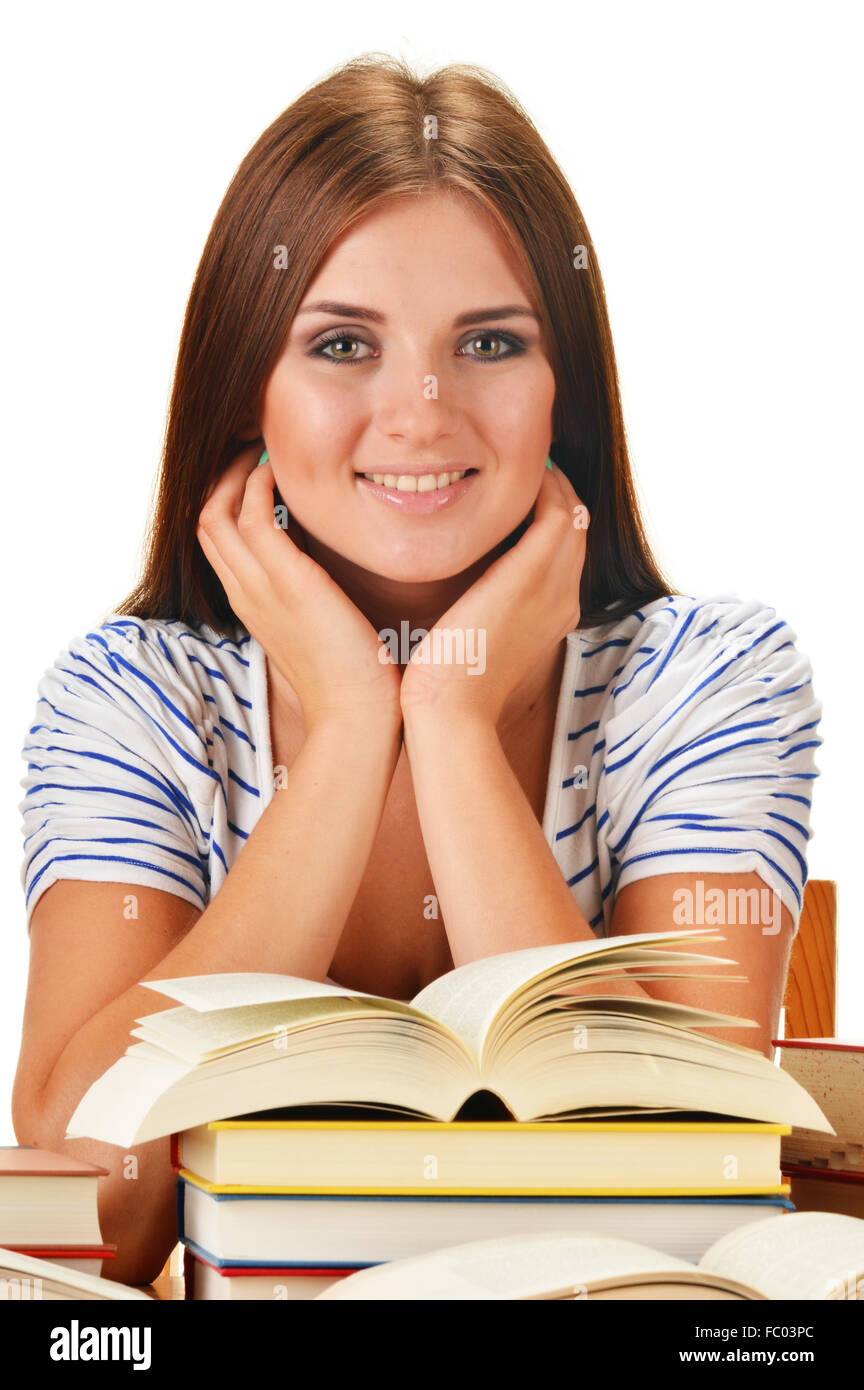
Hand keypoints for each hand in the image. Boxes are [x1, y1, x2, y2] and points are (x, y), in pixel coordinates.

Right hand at [196, 445, 402, 730]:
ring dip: (234, 471)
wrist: (358, 717)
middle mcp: (245, 593)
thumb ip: (317, 597)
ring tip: (263, 447)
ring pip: (214, 511)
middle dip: (223, 477)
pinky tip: (283, 469)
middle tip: (255, 448)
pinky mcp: (286, 581)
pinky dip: (259, 484)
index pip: (219, 540)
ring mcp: (258, 587)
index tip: (258, 474)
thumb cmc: (354, 682)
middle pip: (204, 520)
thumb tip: (335, 570)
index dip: (229, 500)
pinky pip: (250, 514)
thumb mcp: (324, 630)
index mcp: (252, 605)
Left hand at [399, 462, 588, 724]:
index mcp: (551, 618)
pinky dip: (543, 485)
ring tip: (520, 457)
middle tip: (522, 462)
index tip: (515, 495)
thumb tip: (452, 595)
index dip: (544, 521)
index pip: (560, 555)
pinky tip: (513, 468)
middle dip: (553, 492)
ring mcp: (557, 587)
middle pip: (574, 529)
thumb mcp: (469, 642)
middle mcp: (564, 601)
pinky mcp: (536, 573)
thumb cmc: (444, 685)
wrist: (449, 708)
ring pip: (572, 514)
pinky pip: (558, 510)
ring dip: (550, 482)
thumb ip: (474, 613)